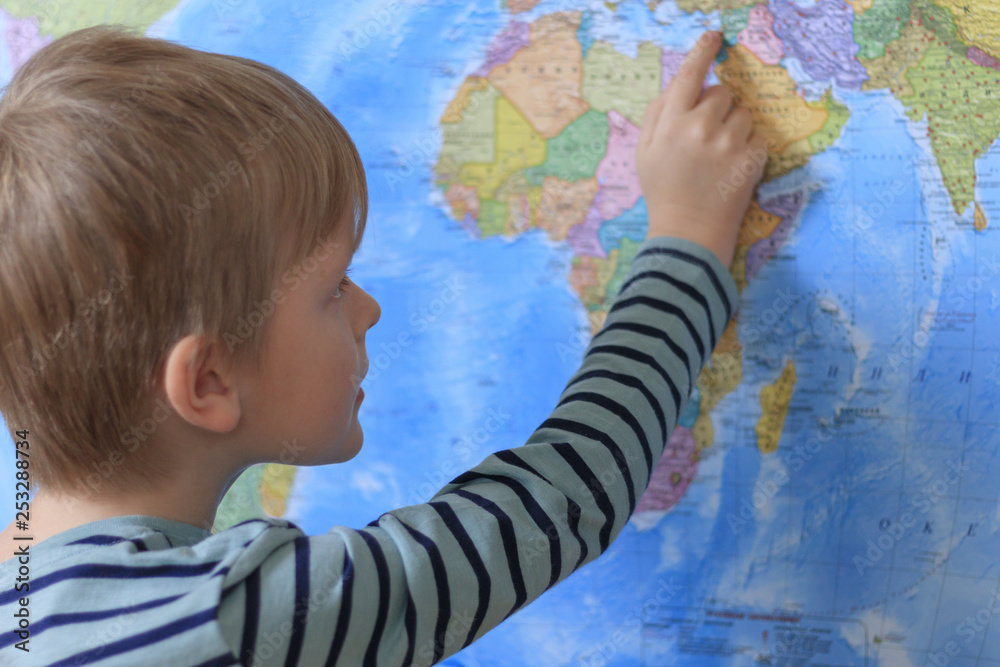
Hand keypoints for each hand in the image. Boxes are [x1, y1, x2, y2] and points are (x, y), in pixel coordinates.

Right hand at [636, 31, 766, 265]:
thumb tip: (679, 85)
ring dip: (734, 129)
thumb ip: (658, 115)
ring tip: (719, 158)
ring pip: (743, 114)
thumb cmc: (664, 191)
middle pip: (721, 93)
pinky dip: (748, 149)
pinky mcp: (751, 159)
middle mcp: (699, 128)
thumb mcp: (646, 152)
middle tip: (706, 138)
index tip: (714, 37)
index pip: (689, 75)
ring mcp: (728, 143)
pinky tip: (732, 170)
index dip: (702, 52)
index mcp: (670, 123)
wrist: (688, 233)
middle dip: (717, 109)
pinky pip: (757, 137)